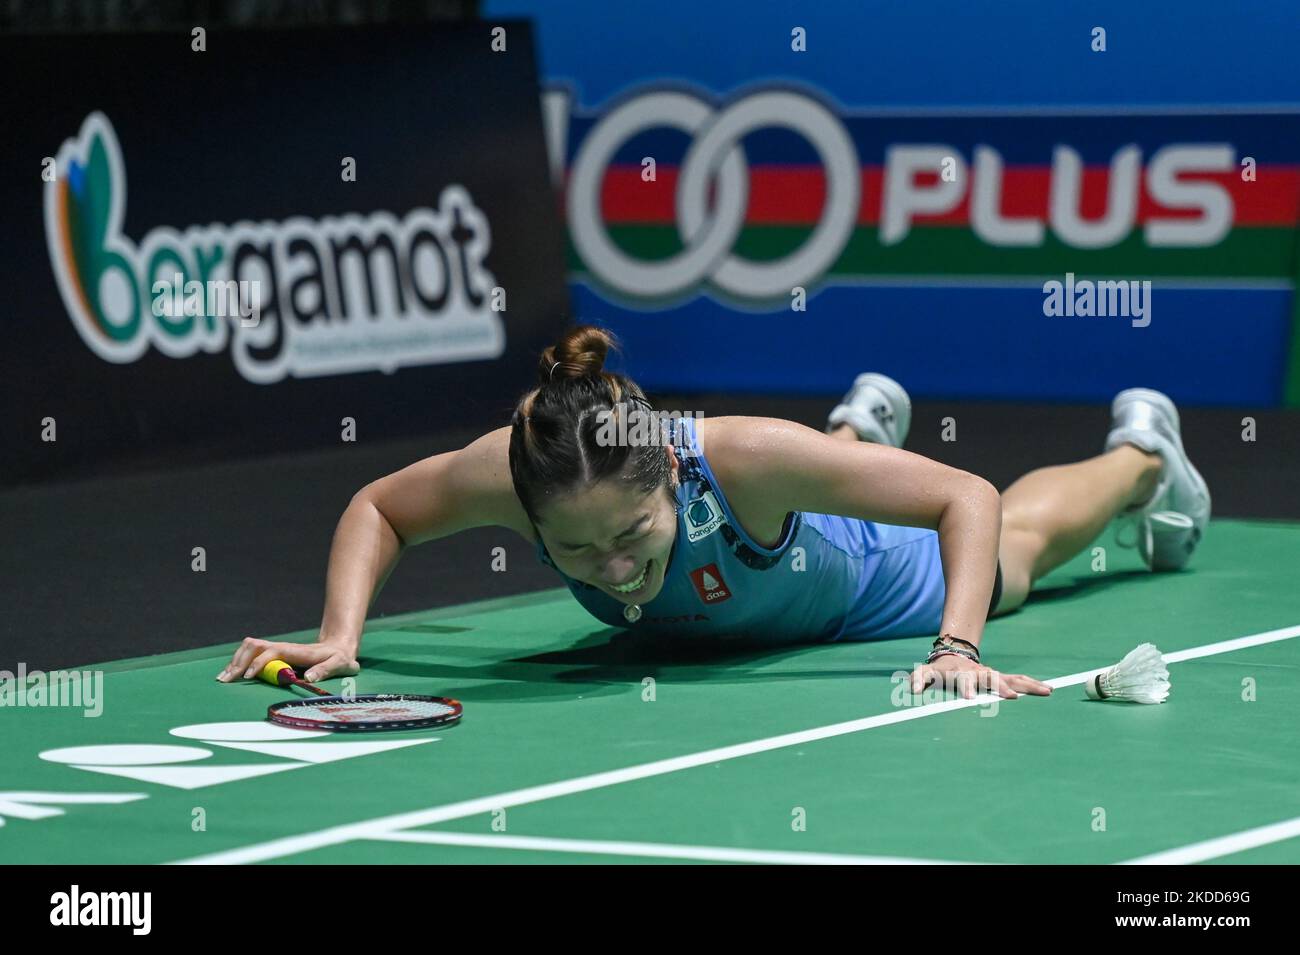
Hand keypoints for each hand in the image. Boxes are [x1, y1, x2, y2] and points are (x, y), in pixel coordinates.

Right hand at [216, 636, 359, 684]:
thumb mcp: (339, 664)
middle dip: (238, 661)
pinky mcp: (274, 655)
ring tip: (223, 677)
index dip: (259, 663)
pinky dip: (239, 662)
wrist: (339, 647)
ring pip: (249, 648)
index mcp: (295, 651)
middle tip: (225, 680)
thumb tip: (308, 678)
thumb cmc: (339, 658)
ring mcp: (277, 650)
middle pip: (254, 647)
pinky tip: (230, 674)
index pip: (272, 652)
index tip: (248, 676)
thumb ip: (326, 670)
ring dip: (235, 661)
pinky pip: (251, 654)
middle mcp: (283, 648)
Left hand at [909, 652, 1051, 700]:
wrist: (954, 654)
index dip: (966, 687)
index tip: (970, 697)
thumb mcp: (926, 672)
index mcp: (961, 673)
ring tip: (1045, 691)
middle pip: (992, 679)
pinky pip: (1020, 681)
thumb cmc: (940, 669)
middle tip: (1011, 697)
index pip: (963, 679)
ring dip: (1027, 685)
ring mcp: (993, 675)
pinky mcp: (1002, 678)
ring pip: (1012, 678)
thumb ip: (920, 678)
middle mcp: (980, 673)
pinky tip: (1048, 690)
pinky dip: (1033, 685)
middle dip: (1001, 687)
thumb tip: (914, 688)